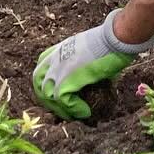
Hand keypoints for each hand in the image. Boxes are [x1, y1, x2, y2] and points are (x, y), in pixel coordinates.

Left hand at [33, 10, 151, 120]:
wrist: (114, 38)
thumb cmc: (112, 42)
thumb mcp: (94, 51)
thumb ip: (90, 64)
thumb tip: (103, 79)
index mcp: (62, 48)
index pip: (43, 64)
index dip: (47, 81)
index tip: (58, 93)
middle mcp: (55, 56)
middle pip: (38, 80)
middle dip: (47, 97)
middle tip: (62, 108)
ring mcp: (59, 67)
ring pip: (46, 93)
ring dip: (59, 108)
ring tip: (73, 115)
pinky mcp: (67, 77)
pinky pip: (62, 99)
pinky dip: (73, 109)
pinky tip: (85, 112)